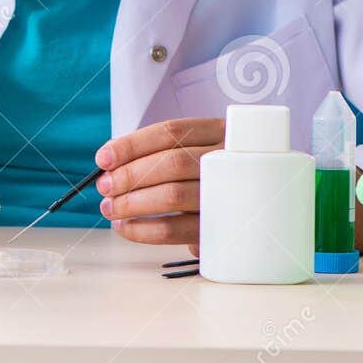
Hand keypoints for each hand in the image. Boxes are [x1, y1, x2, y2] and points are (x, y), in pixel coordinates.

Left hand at [94, 117, 224, 252]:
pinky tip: (125, 227)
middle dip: (129, 175)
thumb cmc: (211, 177)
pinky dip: (141, 230)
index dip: (131, 144)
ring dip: (130, 203)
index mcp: (220, 133)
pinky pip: (174, 230)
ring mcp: (228, 196)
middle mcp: (229, 161)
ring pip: (172, 195)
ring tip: (110, 208)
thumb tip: (109, 161)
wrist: (260, 213)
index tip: (103, 158)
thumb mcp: (195, 153)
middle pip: (171, 163)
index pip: (171, 132)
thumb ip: (158, 152)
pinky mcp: (220, 230)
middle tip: (104, 186)